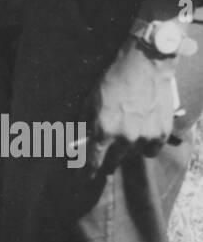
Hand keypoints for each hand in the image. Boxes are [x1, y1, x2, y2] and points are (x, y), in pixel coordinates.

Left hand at [86, 42, 179, 173]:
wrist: (145, 64)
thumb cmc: (115, 78)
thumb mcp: (91, 100)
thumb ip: (86, 123)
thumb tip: (80, 139)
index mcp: (104, 130)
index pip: (93, 162)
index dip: (88, 173)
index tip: (85, 178)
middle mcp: (125, 137)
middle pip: (113, 163)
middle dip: (106, 161)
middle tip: (106, 156)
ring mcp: (145, 136)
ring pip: (133, 156)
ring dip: (127, 150)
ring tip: (126, 134)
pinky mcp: (161, 132)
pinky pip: (151, 150)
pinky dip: (146, 146)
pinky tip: (142, 134)